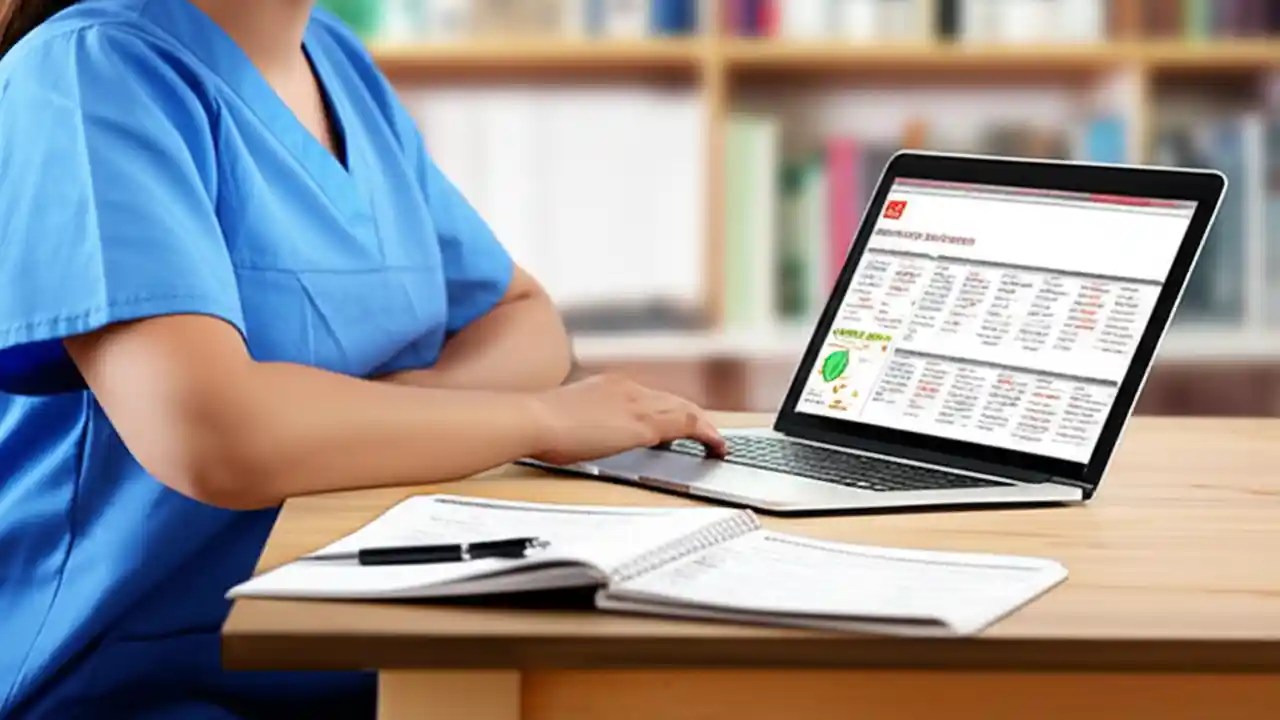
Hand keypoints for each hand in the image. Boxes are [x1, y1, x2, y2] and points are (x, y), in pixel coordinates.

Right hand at [528, 374, 726, 464]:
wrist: (535, 418)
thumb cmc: (538, 423)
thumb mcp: (564, 418)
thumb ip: (579, 423)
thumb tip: (576, 435)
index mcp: (610, 385)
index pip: (650, 397)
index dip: (668, 411)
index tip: (674, 427)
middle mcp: (629, 389)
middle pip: (674, 401)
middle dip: (693, 418)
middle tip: (707, 436)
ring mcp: (639, 403)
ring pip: (687, 409)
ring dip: (705, 427)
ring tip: (716, 444)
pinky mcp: (645, 424)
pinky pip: (690, 425)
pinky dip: (708, 436)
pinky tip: (717, 448)